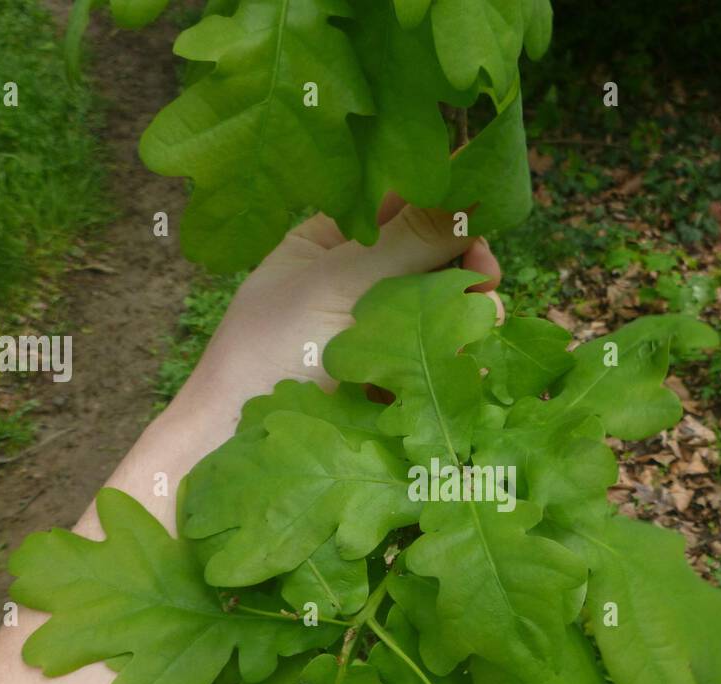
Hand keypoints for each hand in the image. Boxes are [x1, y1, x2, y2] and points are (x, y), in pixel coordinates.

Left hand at [175, 202, 503, 414]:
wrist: (234, 448)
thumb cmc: (268, 354)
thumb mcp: (339, 285)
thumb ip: (407, 240)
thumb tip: (472, 198)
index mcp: (331, 243)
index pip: (401, 209)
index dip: (446, 218)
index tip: (478, 237)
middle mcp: (354, 284)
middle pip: (429, 264)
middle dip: (465, 274)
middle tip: (486, 290)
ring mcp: (373, 338)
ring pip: (438, 316)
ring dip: (468, 321)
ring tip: (481, 336)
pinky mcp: (389, 386)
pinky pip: (435, 364)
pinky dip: (458, 364)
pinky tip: (473, 370)